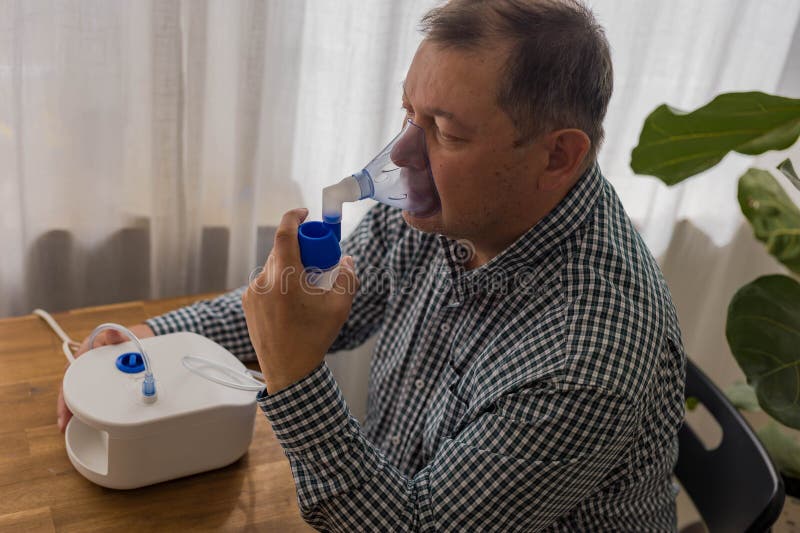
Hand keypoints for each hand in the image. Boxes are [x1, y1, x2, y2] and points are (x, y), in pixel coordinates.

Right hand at [57, 323, 154, 431]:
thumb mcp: (120, 336)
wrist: (138, 339)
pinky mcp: (102, 380)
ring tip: (69, 425)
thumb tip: (113, 333)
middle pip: (71, 387)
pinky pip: (92, 394)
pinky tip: (85, 419)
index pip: (70, 374)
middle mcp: (85, 364)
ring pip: (81, 392)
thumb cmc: (125, 338)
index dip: (65, 392)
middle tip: (64, 423)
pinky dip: (89, 406)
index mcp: (86, 351)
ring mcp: (92, 373)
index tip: (63, 406)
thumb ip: (116, 336)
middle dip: (66, 406)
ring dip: (74, 408)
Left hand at [242, 208, 358, 392]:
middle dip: (299, 248)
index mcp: (285, 279)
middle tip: (316, 258)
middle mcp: (264, 281)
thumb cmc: (314, 338)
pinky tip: (291, 301)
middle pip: (281, 250)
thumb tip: (347, 259)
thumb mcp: (339, 307)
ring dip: (289, 267)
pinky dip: (279, 282)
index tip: (305, 213)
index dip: (294, 217)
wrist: (289, 371)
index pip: (284, 234)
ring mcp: (252, 292)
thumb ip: (347, 277)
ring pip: (273, 266)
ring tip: (305, 288)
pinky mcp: (247, 302)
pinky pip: (265, 282)